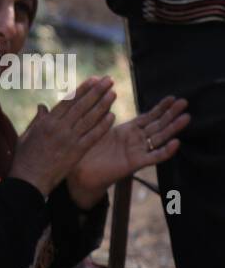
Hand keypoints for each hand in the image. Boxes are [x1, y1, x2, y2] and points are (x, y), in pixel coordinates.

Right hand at [8, 76, 115, 197]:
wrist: (29, 181)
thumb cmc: (24, 159)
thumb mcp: (26, 136)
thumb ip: (36, 120)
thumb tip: (42, 106)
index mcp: (46, 122)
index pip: (68, 101)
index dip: (82, 89)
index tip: (93, 80)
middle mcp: (59, 128)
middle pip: (82, 106)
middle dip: (96, 91)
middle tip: (108, 80)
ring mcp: (69, 140)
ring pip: (90, 118)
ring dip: (103, 104)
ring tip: (113, 93)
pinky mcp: (77, 152)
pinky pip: (93, 136)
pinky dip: (103, 125)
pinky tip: (112, 116)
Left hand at [66, 96, 189, 208]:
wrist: (82, 173)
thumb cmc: (88, 151)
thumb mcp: (97, 129)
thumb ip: (104, 115)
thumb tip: (105, 94)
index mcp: (128, 130)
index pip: (148, 117)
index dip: (160, 108)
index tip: (172, 97)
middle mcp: (135, 140)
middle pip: (157, 125)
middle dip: (171, 114)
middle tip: (185, 102)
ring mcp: (137, 151)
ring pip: (159, 138)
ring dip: (173, 128)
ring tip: (186, 117)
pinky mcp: (135, 163)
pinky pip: (153, 157)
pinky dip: (165, 151)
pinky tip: (176, 143)